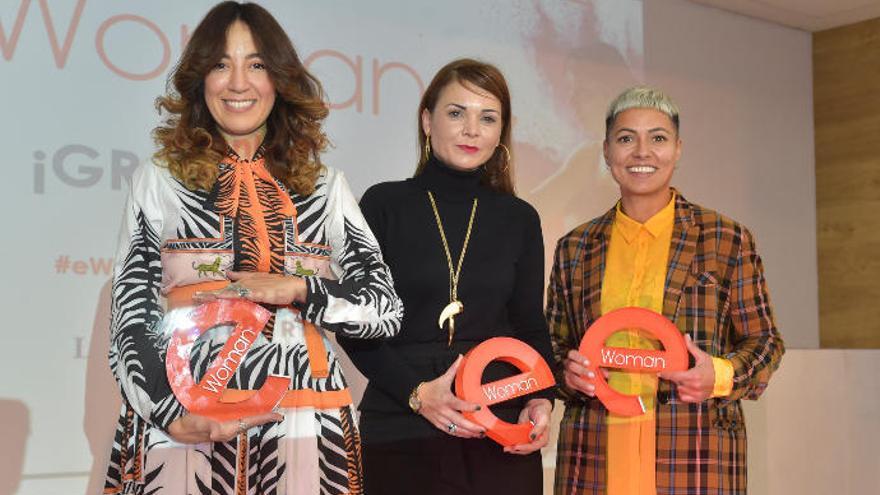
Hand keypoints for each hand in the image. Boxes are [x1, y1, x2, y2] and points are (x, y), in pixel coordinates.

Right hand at [167, 411, 282, 443]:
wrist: (176, 428)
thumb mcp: (196, 424)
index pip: (251, 422)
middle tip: (278, 408)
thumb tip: (218, 432)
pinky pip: (238, 417)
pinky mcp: (221, 423)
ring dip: (257, 414)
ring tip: (268, 407)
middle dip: (265, 416)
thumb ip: (208, 427)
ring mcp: (226, 426)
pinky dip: (247, 412)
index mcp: (227, 429)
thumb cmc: (188, 425)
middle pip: (252, 421)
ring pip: (246, 419)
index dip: (265, 418)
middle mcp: (229, 429)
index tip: (279, 415)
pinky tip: (250, 407)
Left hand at [194, 271, 306, 304]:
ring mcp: (255, 288)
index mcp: (244, 283)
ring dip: (221, 295)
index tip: (196, 296)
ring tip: (208, 298)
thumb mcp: (257, 279)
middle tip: (195, 297)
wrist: (294, 286)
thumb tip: (228, 273)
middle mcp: (247, 284)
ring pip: (235, 293)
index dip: (211, 293)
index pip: (225, 289)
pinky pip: (250, 295)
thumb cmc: (276, 284)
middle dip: (211, 295)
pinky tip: (232, 298)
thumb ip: (242, 276)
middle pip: (226, 291)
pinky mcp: (264, 293)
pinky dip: (241, 296)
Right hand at [417, 355, 484, 438]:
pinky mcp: (438, 425)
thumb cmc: (432, 388)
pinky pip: (450, 432)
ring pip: (456, 429)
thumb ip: (453, 369)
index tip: (479, 408)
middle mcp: (444, 411)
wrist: (417, 397)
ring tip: (479, 434)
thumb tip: (461, 357)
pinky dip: (460, 434)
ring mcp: (441, 419)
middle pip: (460, 421)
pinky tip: (468, 435)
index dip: (469, 407)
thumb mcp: (443, 378)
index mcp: (446, 399)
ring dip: (468, 433)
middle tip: (483, 429)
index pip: (460, 404)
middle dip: (473, 427)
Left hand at [504, 398, 551, 454]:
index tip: (517, 446)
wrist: (536, 406)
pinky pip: (518, 441)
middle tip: (508, 448)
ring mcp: (529, 439)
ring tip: (506, 447)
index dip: (525, 448)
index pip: (534, 447)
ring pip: (522, 447)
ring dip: (513, 448)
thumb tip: (532, 438)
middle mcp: (536, 441)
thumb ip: (538, 429)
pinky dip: (512, 443)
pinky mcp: (523, 436)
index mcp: (543, 439)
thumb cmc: (542, 412)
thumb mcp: (543, 419)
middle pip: (527, 449)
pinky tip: (507, 443)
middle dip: (517, 450)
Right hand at [562, 349, 608, 396]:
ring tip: (593, 388)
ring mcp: (567, 374)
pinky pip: (575, 387)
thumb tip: (606, 374)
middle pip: (572, 366)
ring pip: (572, 379)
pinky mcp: (568, 382)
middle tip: (592, 375)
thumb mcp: (592, 362)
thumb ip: (598, 366)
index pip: (573, 354)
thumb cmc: (586, 363)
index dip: (580, 358)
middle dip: (582, 371)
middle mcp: (567, 364)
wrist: (578, 369)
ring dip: (583, 384)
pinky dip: (584, 390)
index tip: (588, 363)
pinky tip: (591, 393)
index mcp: (572, 356)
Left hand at [658, 334, 714, 402]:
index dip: (666, 374)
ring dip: (680, 385)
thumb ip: (692, 347)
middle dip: (676, 377)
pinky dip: (684, 393)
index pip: (675, 376)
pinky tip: (688, 387)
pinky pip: (684, 397)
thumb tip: (686, 335)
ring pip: (679, 390)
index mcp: (694, 375)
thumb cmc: (712, 367)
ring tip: (688, 379)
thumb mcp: (702, 356)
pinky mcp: (698, 399)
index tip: (659, 373)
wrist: (724, 379)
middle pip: (677, 382)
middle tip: (682, 372)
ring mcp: (696, 394)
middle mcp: (695, 386)